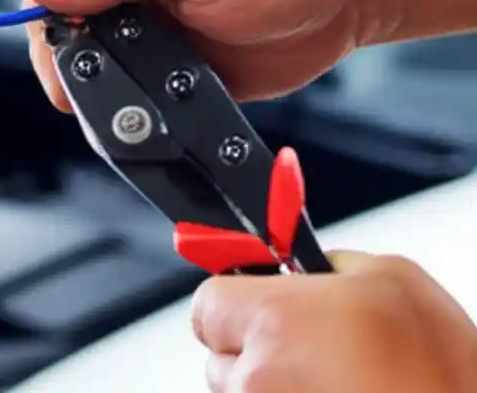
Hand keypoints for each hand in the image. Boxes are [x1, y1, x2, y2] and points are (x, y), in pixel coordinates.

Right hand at [21, 0, 366, 111]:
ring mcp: (137, 26)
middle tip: (100, 89)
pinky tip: (152, 111)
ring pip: (90, 69)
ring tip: (137, 100)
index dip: (52, 22)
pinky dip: (134, 110)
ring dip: (106, 90)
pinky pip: (127, 95)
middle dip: (75, 65)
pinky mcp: (159, 66)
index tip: (70, 56)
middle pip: (62, 32)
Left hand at [191, 252, 476, 391]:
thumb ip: (330, 264)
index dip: (235, 302)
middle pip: (222, 354)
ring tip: (340, 386)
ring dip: (276, 388)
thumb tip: (306, 268)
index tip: (259, 305)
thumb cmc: (438, 375)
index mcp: (272, 319)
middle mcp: (254, 377)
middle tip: (315, 350)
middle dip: (257, 349)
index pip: (207, 302)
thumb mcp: (393, 279)